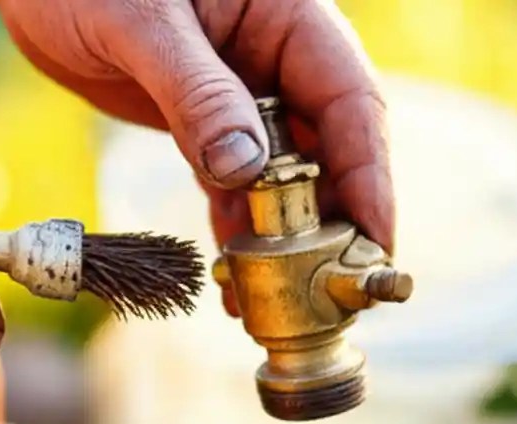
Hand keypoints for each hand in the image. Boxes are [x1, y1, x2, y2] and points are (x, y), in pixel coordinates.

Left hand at [0, 0, 393, 315]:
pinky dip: (238, 233)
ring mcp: (242, 96)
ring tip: (283, 302)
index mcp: (289, 16)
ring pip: (286, 177)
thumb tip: (246, 168)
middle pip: (329, 148)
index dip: (370, 174)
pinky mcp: (202, 124)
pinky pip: (235, 186)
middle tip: (338, 290)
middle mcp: (276, 58)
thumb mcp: (142, 24)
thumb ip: (196, 91)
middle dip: (338, 220)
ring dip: (288, 240)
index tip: (375, 239)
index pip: (350, 100)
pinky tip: (237, 283)